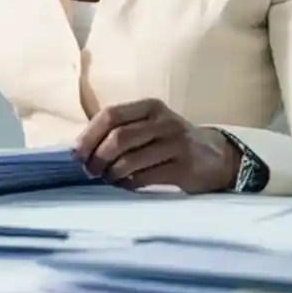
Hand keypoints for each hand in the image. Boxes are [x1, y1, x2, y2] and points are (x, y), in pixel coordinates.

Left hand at [72, 98, 239, 193]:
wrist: (215, 157)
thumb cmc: (169, 142)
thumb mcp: (149, 126)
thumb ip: (120, 130)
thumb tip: (80, 149)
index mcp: (150, 106)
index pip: (110, 115)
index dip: (88, 135)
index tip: (76, 154)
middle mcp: (163, 121)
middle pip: (118, 138)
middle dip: (97, 157)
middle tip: (91, 171)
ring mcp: (176, 143)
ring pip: (130, 160)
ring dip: (111, 173)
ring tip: (108, 178)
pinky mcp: (184, 167)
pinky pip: (145, 177)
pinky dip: (128, 183)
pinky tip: (125, 185)